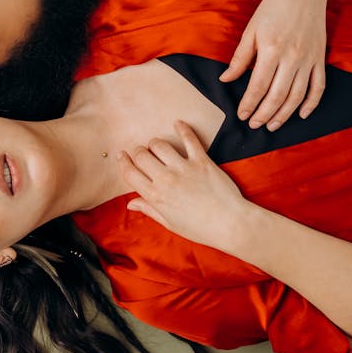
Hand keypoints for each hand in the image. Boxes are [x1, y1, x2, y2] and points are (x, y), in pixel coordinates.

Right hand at [118, 121, 250, 253]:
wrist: (230, 224)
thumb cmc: (200, 228)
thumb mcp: (170, 223)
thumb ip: (149, 210)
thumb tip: (131, 204)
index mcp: (156, 196)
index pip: (130, 173)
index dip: (123, 162)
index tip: (121, 156)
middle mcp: (166, 180)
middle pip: (141, 155)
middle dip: (138, 152)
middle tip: (142, 153)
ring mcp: (183, 168)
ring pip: (159, 144)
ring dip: (156, 143)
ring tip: (158, 146)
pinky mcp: (201, 161)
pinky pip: (189, 139)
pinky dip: (182, 128)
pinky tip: (177, 124)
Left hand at [219, 0, 327, 130]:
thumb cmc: (273, 8)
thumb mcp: (251, 30)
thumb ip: (240, 57)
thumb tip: (225, 80)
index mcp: (271, 49)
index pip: (258, 86)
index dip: (249, 104)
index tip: (241, 115)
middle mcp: (292, 57)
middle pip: (278, 95)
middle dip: (264, 114)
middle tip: (254, 125)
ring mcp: (309, 59)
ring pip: (298, 95)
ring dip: (285, 114)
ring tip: (272, 125)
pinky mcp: (320, 58)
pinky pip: (319, 86)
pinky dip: (312, 103)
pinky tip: (302, 114)